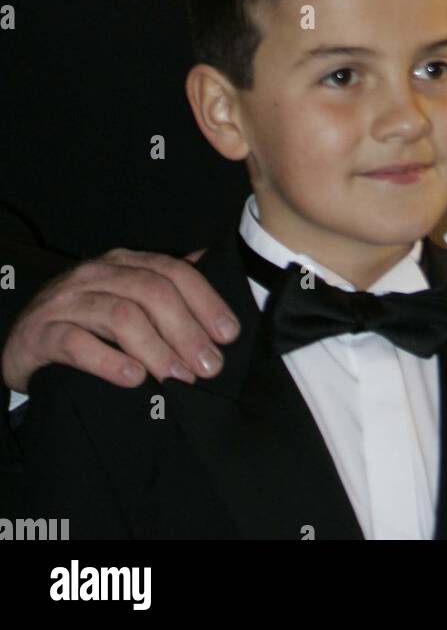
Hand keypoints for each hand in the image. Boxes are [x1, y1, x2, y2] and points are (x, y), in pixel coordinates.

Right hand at [1, 247, 239, 392]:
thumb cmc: (86, 319)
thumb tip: (213, 266)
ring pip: (120, 315)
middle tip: (209, 366)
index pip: (172, 271)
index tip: (228, 334)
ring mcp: (66, 302)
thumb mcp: (126, 295)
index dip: (205, 301)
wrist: (23, 340)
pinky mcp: (41, 334)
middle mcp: (96, 275)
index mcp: (123, 262)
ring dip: (156, 348)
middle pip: (151, 291)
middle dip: (186, 329)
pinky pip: (76, 343)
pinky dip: (109, 361)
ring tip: (178, 377)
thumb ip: (166, 283)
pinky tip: (133, 378)